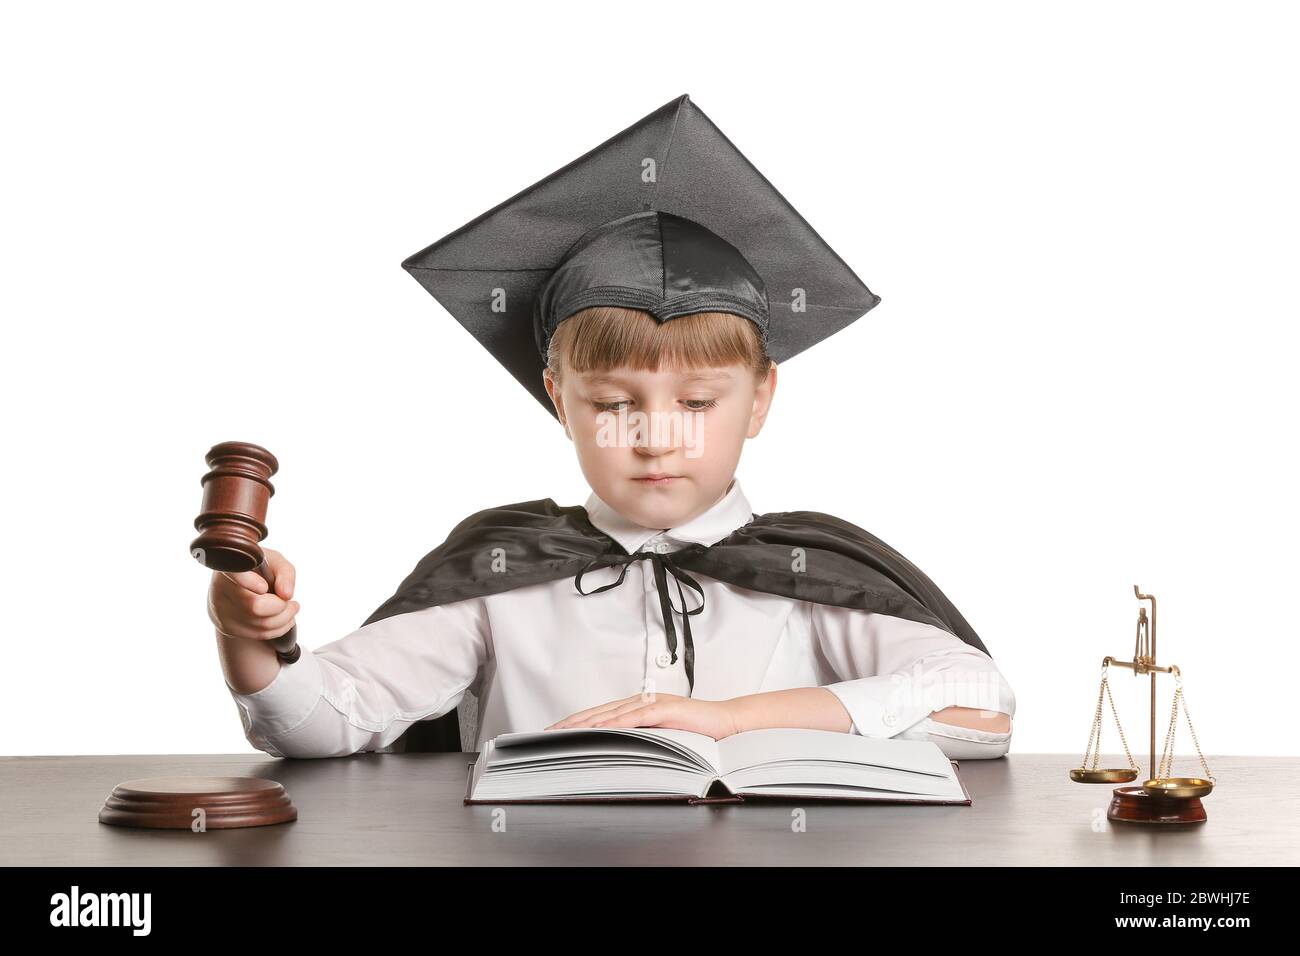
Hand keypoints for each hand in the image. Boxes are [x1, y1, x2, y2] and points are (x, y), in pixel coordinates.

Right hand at [207, 547, 299, 641]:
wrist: (240, 586)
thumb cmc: (259, 570)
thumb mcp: (274, 562)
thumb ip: (285, 572)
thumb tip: (286, 594)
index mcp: (230, 568)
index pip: (234, 574)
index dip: (248, 581)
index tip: (263, 587)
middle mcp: (220, 589)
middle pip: (255, 606)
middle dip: (281, 606)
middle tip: (291, 602)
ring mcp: (221, 611)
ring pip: (260, 624)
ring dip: (284, 619)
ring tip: (290, 608)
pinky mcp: (227, 627)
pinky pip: (259, 634)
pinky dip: (278, 629)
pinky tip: (282, 619)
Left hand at [545, 693, 740, 739]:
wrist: (726, 724)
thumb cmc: (697, 734)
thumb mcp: (662, 738)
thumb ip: (641, 739)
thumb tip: (613, 752)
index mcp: (639, 707)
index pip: (601, 714)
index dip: (577, 722)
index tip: (556, 732)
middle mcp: (642, 701)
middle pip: (600, 711)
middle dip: (573, 722)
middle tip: (550, 732)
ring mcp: (654, 703)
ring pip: (613, 712)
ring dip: (588, 722)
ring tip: (567, 732)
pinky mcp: (666, 708)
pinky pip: (636, 716)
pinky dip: (617, 722)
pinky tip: (601, 728)